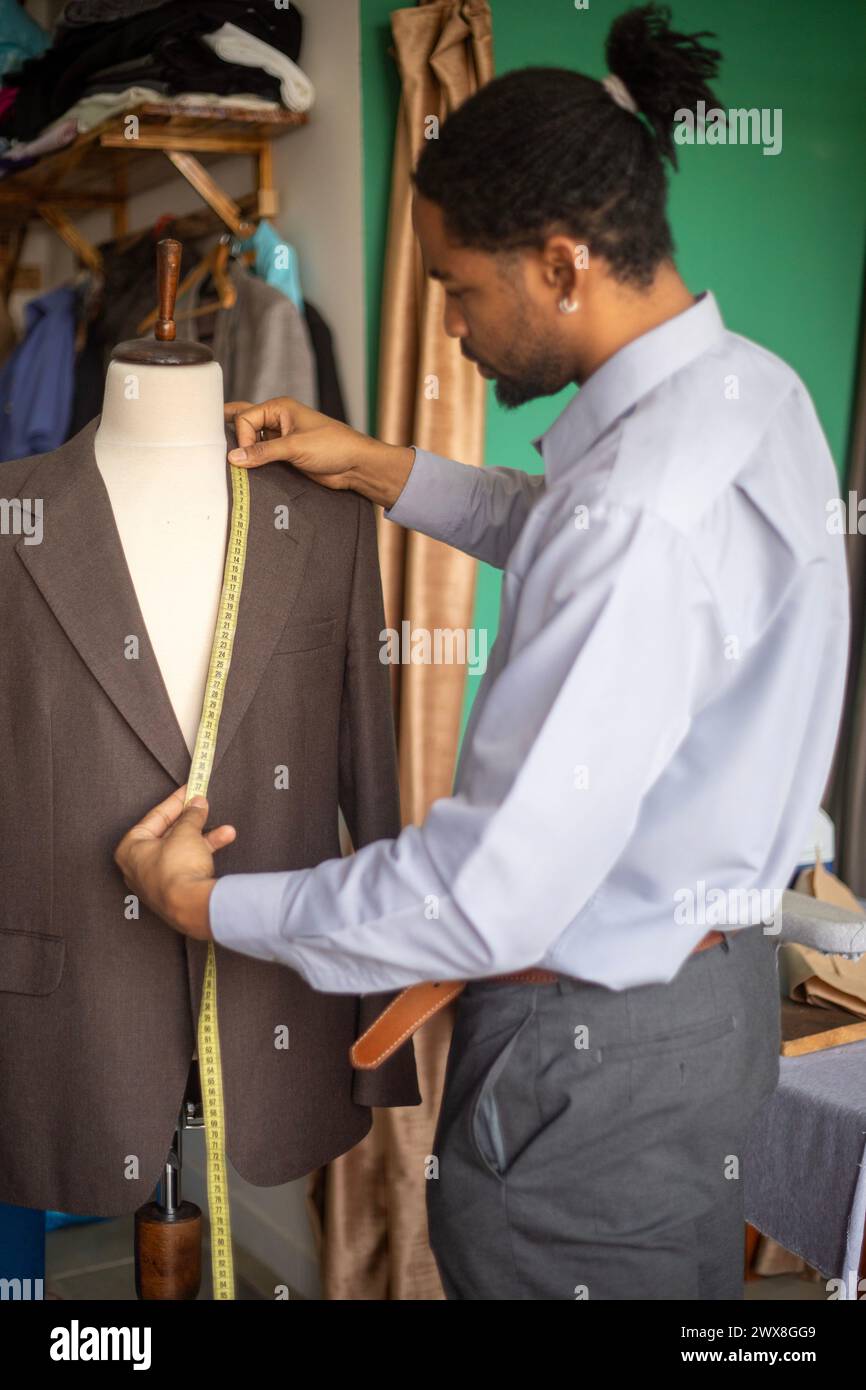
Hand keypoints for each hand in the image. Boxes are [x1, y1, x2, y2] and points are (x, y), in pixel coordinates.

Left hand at [113, 786, 235, 940]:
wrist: (191, 906)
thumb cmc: (176, 868)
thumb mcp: (186, 832)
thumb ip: (191, 815)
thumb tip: (197, 804)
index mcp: (130, 848)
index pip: (155, 817)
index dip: (175, 802)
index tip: (189, 791)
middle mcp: (139, 866)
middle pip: (168, 834)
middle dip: (192, 821)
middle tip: (204, 807)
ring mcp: (156, 881)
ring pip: (181, 851)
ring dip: (204, 838)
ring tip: (224, 830)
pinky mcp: (173, 892)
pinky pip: (188, 865)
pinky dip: (203, 855)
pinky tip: (223, 844)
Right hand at [223, 398, 414, 508]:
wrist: (356, 466)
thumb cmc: (333, 446)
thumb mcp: (295, 447)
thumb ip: (263, 452)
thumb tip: (233, 458)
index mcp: (280, 408)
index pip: (245, 418)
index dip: (242, 437)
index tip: (246, 455)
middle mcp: (278, 420)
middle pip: (245, 422)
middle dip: (231, 432)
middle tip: (212, 443)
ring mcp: (281, 439)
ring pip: (252, 442)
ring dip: (244, 452)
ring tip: (230, 463)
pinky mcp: (286, 456)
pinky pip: (263, 457)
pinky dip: (254, 463)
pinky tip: (246, 471)